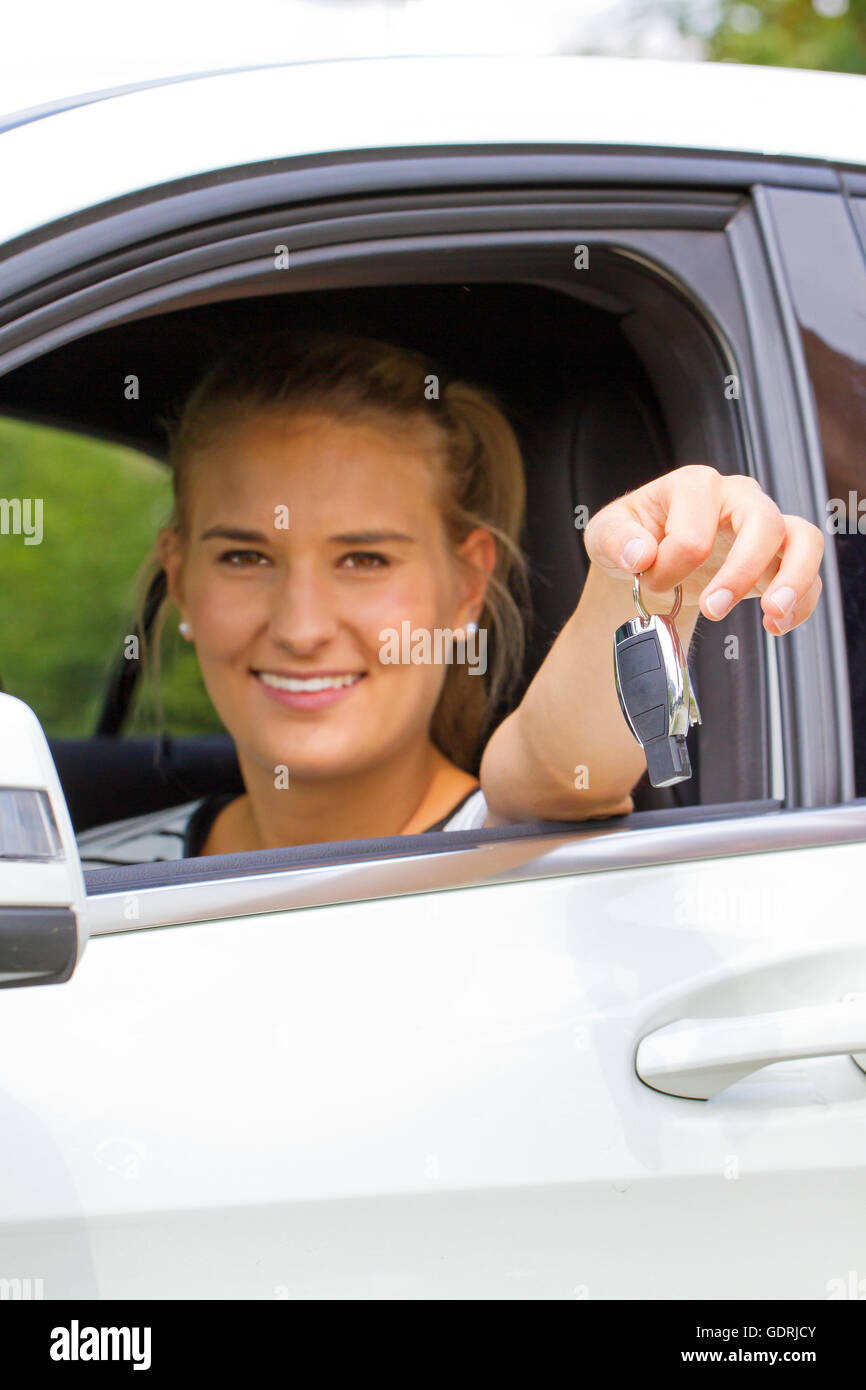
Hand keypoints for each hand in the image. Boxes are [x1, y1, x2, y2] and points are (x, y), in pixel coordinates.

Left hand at [583, 464, 824, 634]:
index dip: (670, 567)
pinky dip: (800, 603)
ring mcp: (764, 526)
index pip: (694, 531)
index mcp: (694, 485)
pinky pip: (809, 576)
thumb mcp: (606, 534)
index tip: (651, 582)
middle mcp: (738, 498)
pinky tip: (776, 626)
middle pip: (764, 522)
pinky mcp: (779, 558)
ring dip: (794, 579)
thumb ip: (617, 540)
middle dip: (740, 572)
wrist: (649, 560)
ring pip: (804, 540)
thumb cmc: (632, 538)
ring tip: (773, 613)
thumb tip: (640, 554)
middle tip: (712, 610)